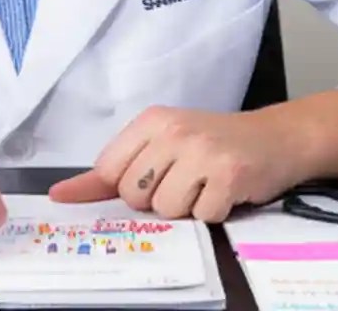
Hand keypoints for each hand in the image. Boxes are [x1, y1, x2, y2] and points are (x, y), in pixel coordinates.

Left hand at [48, 105, 311, 221]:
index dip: (126, 186)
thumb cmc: (214, 143)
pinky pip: (202, 217)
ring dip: (188, 208)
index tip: (151, 179)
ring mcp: (202, 152)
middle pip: (134, 195)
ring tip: (206, 185)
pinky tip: (226, 192)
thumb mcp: (163, 144)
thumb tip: (60, 194)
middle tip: (185, 180)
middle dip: (157, 199)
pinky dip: (215, 213)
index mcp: (151, 121)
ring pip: (166, 209)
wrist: (278, 137)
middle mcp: (174, 131)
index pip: (108, 170)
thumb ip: (112, 171)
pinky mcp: (230, 175)